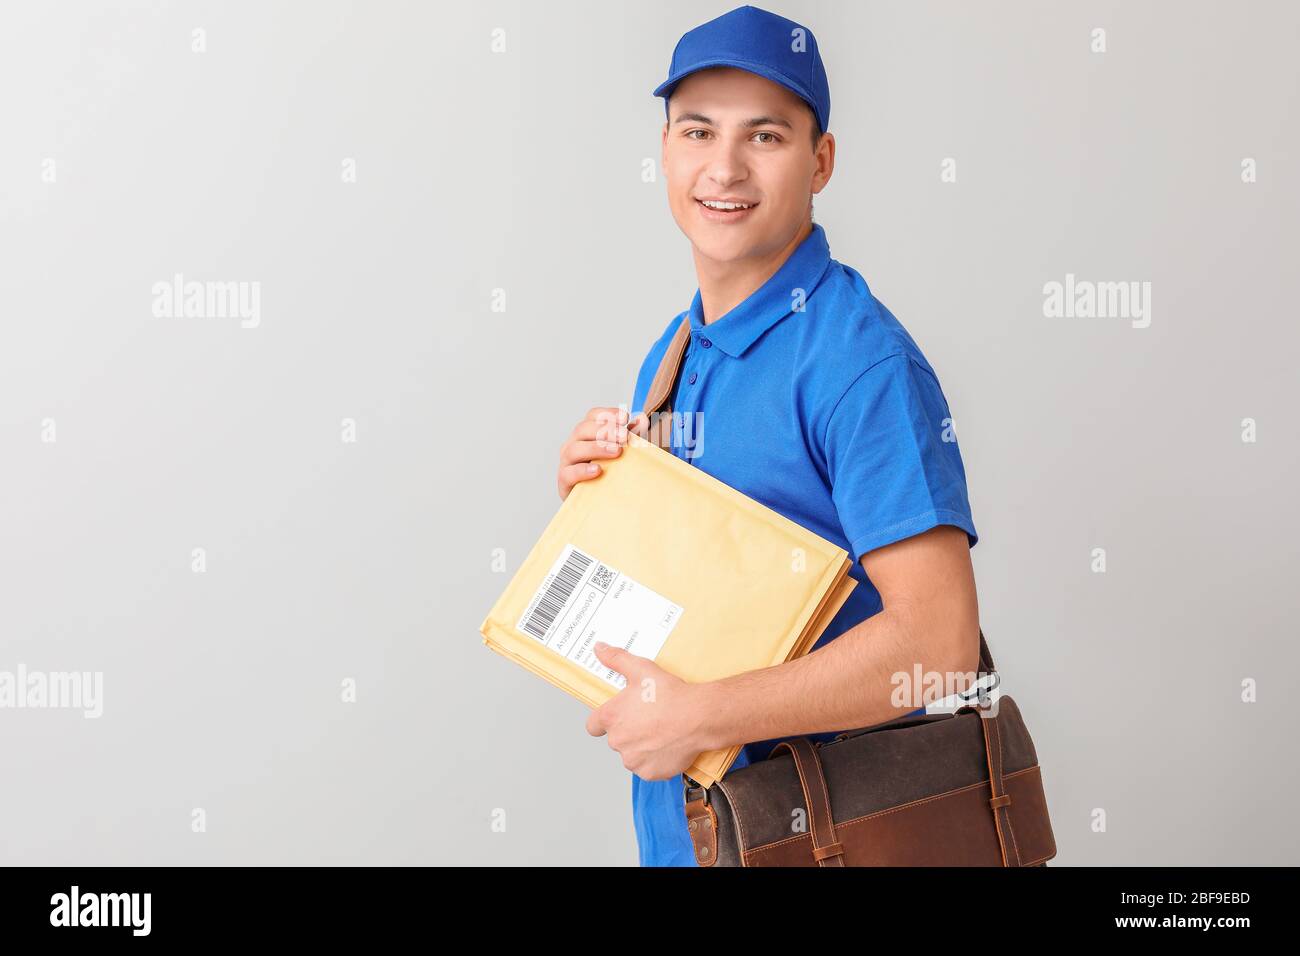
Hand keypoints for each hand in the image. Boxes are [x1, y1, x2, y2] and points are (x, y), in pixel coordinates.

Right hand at [556, 406, 647, 501]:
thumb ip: (630, 436)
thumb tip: (642, 419)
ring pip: (574, 449)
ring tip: (616, 452)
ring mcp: (567, 462)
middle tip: (624, 437)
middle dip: (605, 431)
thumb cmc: (609, 472)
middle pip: (583, 429)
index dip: (608, 414)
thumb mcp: (622, 452)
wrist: (596, 502)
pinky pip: (569, 473)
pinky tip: (598, 470)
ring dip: (596, 448)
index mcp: (587, 433)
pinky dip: (583, 470)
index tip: (625, 417)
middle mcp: (574, 444)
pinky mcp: (564, 480)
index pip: (593, 416)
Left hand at [584, 641, 715, 780]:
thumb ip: (616, 658)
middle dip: (629, 731)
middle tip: (649, 719)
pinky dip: (656, 760)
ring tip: (661, 732)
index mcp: (611, 718)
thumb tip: (599, 648)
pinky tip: (668, 745)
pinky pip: (648, 768)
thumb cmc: (670, 694)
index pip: (593, 726)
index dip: (603, 721)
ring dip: (641, 747)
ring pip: (632, 755)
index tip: (618, 716)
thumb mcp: (640, 669)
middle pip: (616, 739)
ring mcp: (633, 760)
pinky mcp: (649, 773)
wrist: (698, 717)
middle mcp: (618, 742)